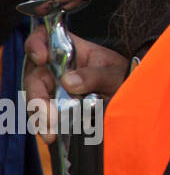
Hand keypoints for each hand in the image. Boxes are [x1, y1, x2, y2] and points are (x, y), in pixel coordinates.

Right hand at [24, 26, 129, 140]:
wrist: (131, 96)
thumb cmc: (121, 76)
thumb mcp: (114, 73)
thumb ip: (95, 75)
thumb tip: (69, 81)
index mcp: (69, 49)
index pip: (43, 38)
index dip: (36, 45)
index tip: (42, 58)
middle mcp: (55, 67)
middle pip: (34, 77)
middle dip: (38, 97)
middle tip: (49, 117)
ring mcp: (52, 87)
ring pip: (35, 99)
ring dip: (41, 117)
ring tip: (51, 133)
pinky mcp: (53, 106)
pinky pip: (43, 116)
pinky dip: (46, 126)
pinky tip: (53, 135)